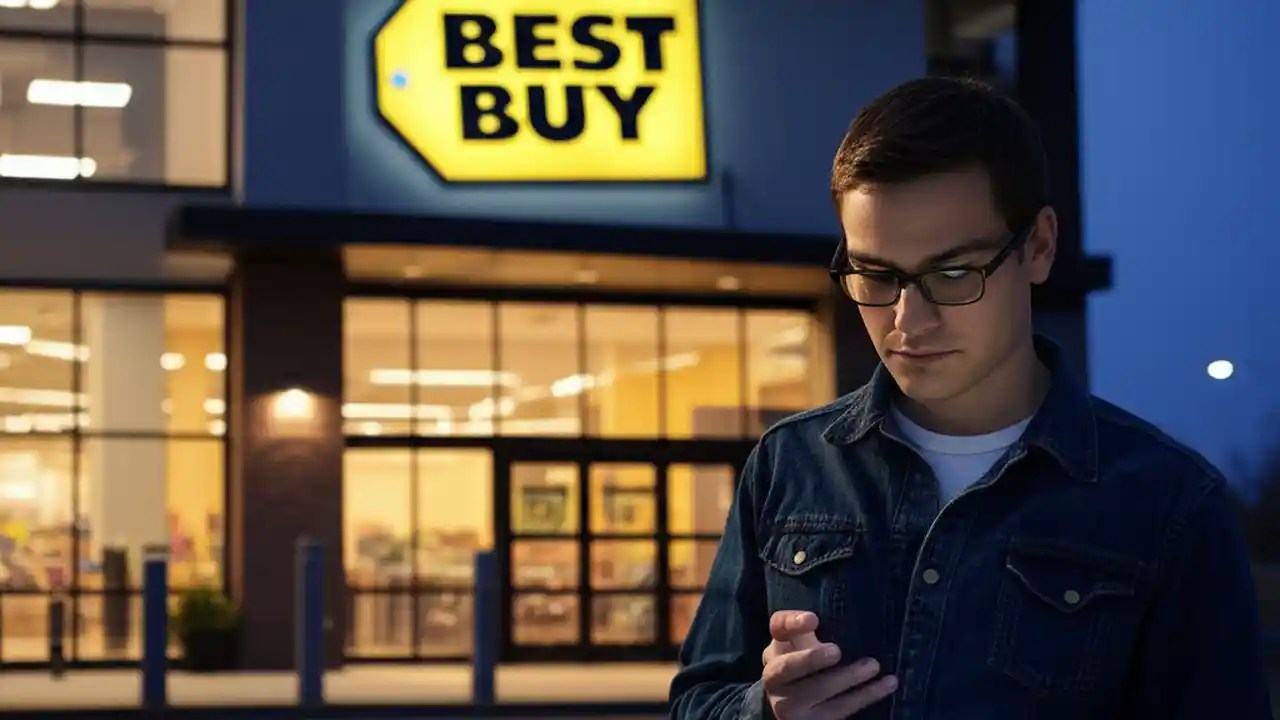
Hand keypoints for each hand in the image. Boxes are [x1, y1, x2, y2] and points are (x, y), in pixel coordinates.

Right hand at [761, 611, 897, 719]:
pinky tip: (888, 684)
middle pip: (787, 666)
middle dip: (810, 659)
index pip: (778, 628)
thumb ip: (816, 631)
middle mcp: (774, 677)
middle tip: (836, 651)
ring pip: (816, 690)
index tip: (814, 619)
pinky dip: (866, 695)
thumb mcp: (808, 645)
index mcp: (776, 648)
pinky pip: (839, 709)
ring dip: (848, 677)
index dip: (792, 623)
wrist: (800, 708)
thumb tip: (853, 613)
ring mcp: (787, 705)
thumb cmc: (812, 666)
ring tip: (873, 665)